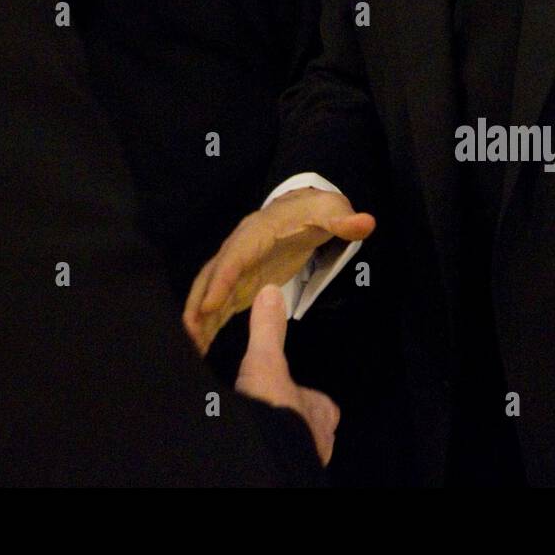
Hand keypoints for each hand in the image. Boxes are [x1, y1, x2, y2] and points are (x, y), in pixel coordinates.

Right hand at [183, 186, 374, 354]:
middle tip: (188, 332)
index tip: (209, 305)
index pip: (235, 257)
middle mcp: (239, 249)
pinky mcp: (242, 282)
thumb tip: (365, 222)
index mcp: (257, 232)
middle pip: (212, 276)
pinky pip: (221, 303)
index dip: (222, 280)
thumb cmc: (314, 210)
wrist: (301, 207)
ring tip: (191, 347)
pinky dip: (210, 322)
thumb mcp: (330, 210)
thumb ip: (343, 220)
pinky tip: (202, 345)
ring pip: (211, 292)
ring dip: (199, 318)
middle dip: (198, 303)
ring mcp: (238, 267)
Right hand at [235, 285, 339, 464]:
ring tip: (260, 434)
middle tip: (273, 414)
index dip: (309, 398)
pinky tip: (252, 449)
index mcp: (318, 412)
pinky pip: (280, 462)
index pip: (323, 406)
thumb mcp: (265, 362)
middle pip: (310, 430)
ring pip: (297, 449)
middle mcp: (316, 440)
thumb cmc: (275, 412)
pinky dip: (268, 455)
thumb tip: (271, 294)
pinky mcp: (283, 473)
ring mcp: (302, 461)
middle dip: (293, 422)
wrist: (264, 455)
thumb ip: (268, 330)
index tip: (297, 392)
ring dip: (281, 441)